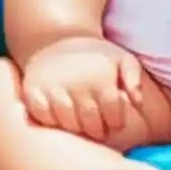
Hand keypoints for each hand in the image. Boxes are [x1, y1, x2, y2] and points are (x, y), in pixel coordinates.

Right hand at [20, 35, 143, 141]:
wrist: (56, 38)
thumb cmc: (95, 55)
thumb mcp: (122, 58)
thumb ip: (134, 79)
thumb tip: (138, 102)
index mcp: (100, 77)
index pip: (114, 117)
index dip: (116, 123)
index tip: (114, 122)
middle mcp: (76, 83)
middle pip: (91, 125)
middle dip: (98, 130)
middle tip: (98, 127)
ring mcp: (52, 88)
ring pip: (68, 125)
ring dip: (76, 129)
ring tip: (81, 123)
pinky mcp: (32, 92)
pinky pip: (43, 119)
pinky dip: (51, 122)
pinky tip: (59, 116)